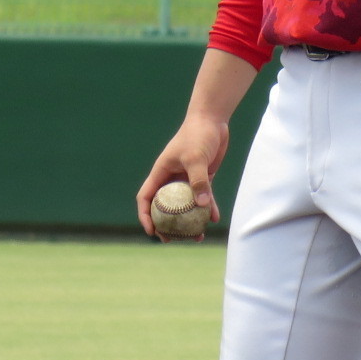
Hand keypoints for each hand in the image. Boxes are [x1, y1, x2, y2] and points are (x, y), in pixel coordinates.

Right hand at [136, 115, 229, 240]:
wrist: (212, 119)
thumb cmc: (198, 134)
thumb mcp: (196, 158)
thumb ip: (199, 181)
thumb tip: (203, 205)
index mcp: (161, 172)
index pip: (146, 197)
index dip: (145, 215)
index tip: (152, 231)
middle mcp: (171, 177)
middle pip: (164, 206)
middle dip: (167, 224)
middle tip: (173, 240)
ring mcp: (186, 178)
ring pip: (185, 204)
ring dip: (190, 220)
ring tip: (197, 236)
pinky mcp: (202, 176)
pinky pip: (203, 196)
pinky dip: (208, 207)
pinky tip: (215, 218)